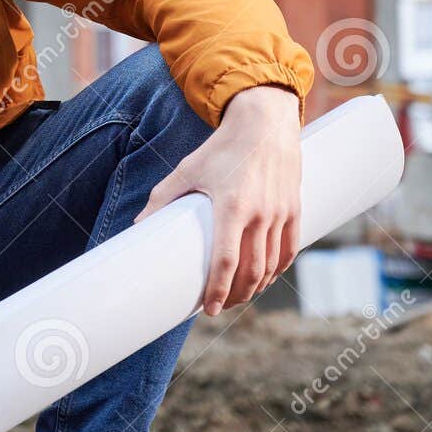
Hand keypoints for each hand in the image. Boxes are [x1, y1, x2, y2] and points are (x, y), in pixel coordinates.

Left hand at [135, 84, 301, 316]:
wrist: (264, 122)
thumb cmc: (222, 147)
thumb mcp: (188, 169)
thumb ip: (163, 198)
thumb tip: (137, 226)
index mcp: (232, 206)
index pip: (226, 261)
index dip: (218, 289)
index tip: (209, 308)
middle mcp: (260, 213)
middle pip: (251, 270)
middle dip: (236, 295)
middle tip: (221, 305)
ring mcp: (280, 213)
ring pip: (271, 265)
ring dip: (256, 286)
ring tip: (240, 296)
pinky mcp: (294, 209)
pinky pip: (289, 249)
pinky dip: (278, 270)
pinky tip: (266, 278)